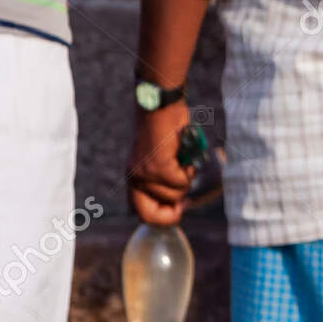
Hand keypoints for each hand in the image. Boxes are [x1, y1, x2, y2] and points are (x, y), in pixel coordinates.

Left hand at [126, 104, 194, 223]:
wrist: (160, 103)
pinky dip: (188, 170)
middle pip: (150, 215)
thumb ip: (164, 181)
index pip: (142, 213)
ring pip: (174, 195)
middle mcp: (135, 178)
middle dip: (171, 214)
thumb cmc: (166, 129)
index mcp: (133, 177)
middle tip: (183, 205)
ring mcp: (145, 174)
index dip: (162, 218)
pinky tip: (184, 155)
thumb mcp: (161, 161)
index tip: (178, 210)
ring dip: (185, 181)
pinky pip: (180, 182)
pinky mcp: (158, 166)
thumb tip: (179, 203)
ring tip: (183, 162)